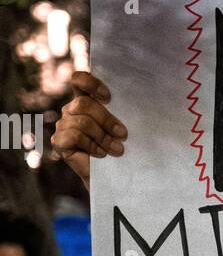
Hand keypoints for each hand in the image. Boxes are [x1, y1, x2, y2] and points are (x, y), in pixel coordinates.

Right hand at [51, 71, 127, 191]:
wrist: (113, 175)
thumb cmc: (119, 148)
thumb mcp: (120, 126)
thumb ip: (119, 111)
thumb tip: (131, 102)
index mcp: (84, 99)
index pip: (78, 80)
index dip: (91, 84)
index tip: (108, 98)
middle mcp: (70, 110)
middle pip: (84, 103)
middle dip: (107, 120)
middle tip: (123, 135)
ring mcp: (62, 125)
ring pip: (82, 122)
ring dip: (103, 137)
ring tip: (116, 150)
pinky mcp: (59, 141)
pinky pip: (74, 136)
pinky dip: (91, 146)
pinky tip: (101, 154)